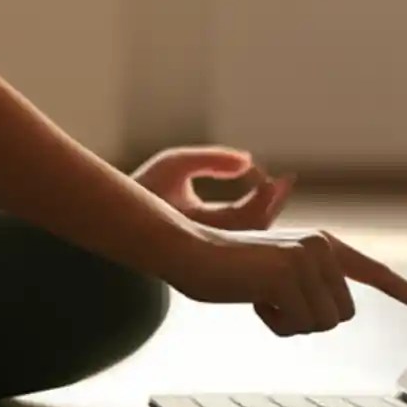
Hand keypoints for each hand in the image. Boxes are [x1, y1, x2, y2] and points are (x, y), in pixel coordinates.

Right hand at [134, 146, 293, 230]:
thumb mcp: (172, 165)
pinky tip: (262, 195)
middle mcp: (207, 243)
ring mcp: (209, 247)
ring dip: (267, 210)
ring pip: (252, 235)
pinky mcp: (210, 245)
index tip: (269, 174)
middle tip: (286, 180)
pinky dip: (256, 214)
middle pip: (256, 230)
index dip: (265, 195)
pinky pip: (243, 234)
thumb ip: (210, 160)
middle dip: (273, 204)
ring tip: (278, 186)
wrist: (120, 222)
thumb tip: (249, 161)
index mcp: (199, 227)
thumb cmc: (143, 189)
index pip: (247, 215)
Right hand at [169, 227, 406, 336]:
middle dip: (307, 320)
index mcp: (325, 246)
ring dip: (290, 323)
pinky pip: (298, 324)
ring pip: (322, 324)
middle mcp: (323, 248)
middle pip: (341, 317)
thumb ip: (309, 286)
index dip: (406, 293)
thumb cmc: (229, 270)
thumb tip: (333, 316)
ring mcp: (308, 258)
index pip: (375, 272)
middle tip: (271, 300)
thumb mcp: (277, 274)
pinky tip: (253, 298)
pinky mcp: (289, 273)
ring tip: (261, 297)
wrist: (191, 252)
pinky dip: (275, 323)